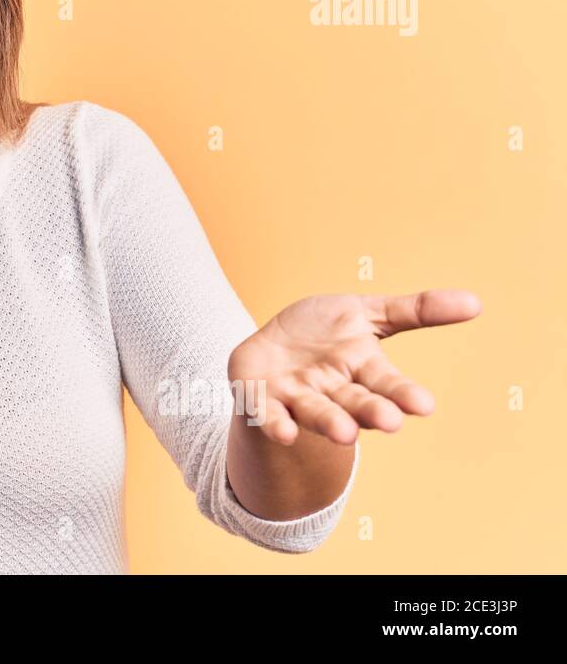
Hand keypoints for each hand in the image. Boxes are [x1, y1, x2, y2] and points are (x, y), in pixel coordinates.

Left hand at [227, 289, 481, 446]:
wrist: (271, 346)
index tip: (424, 405)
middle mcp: (334, 390)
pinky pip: (268, 415)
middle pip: (356, 404)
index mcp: (363, 370)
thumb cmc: (326, 332)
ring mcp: (297, 397)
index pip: (388, 384)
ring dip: (330, 423)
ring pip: (316, 413)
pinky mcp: (261, 399)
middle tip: (390, 423)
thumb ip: (415, 310)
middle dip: (372, 413)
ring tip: (345, 435)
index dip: (403, 394)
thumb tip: (476, 302)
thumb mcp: (366, 313)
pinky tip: (284, 433)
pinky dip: (276, 424)